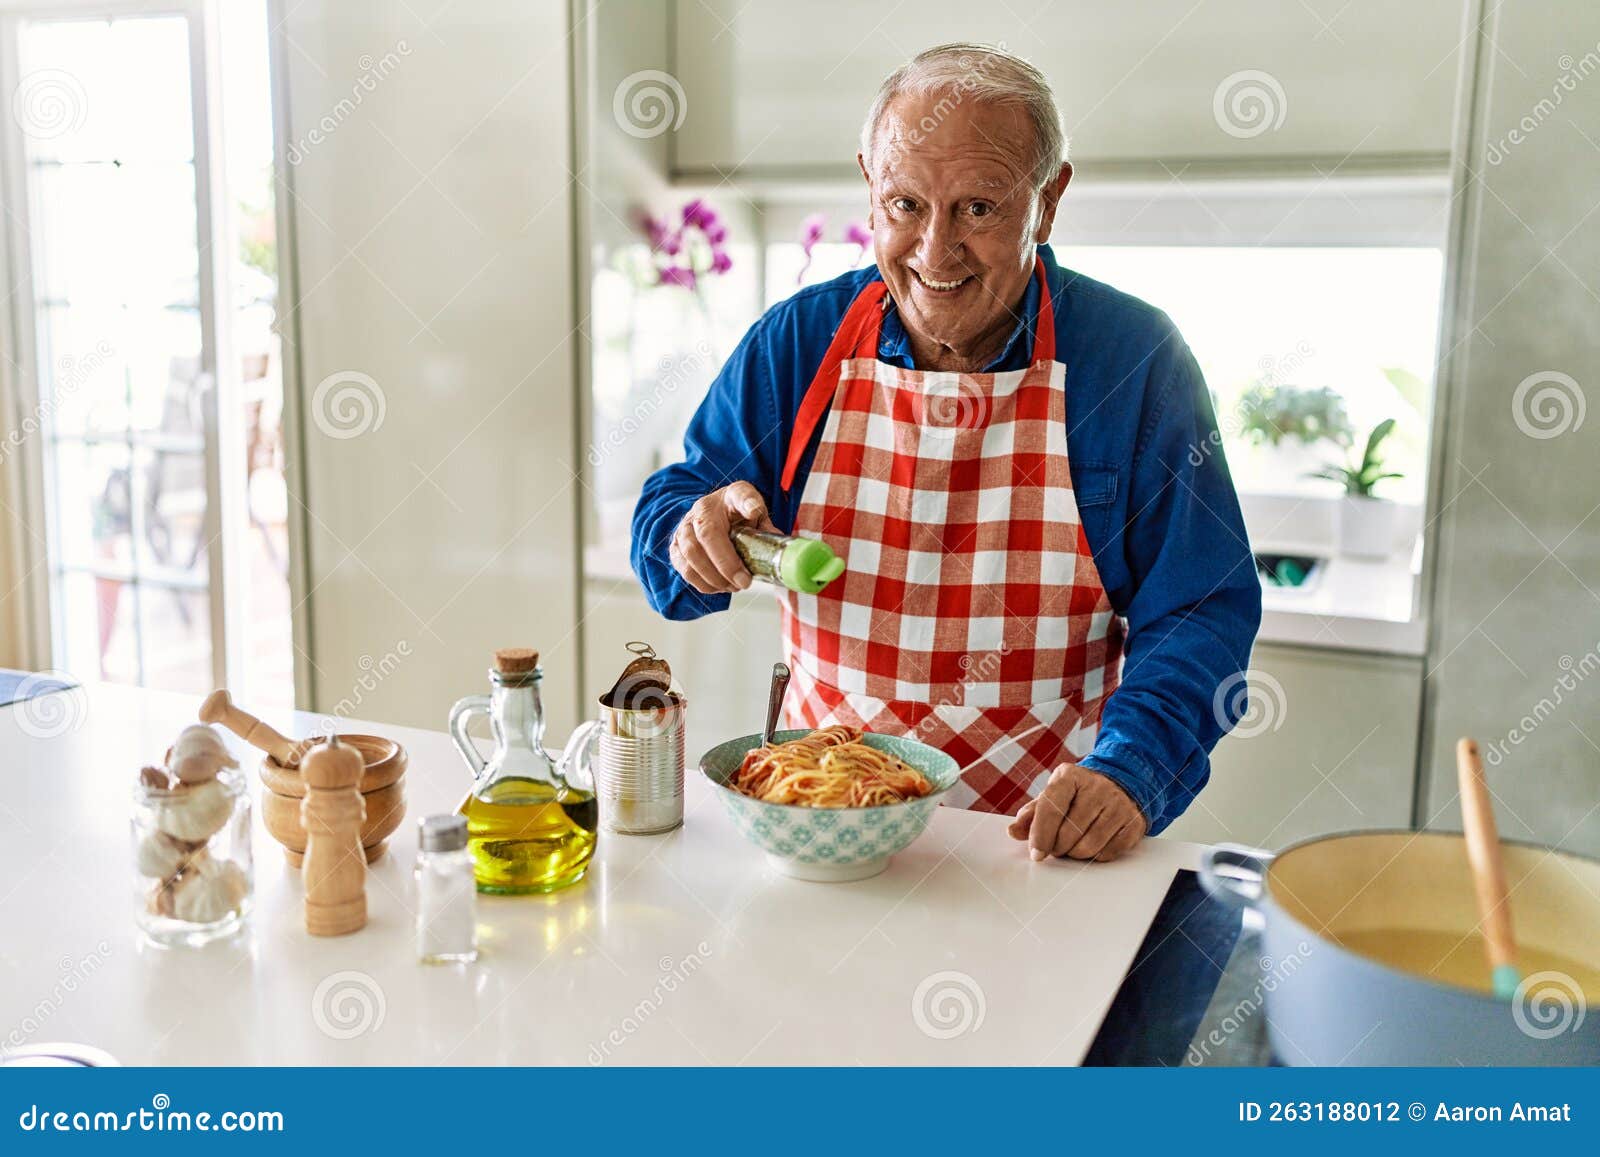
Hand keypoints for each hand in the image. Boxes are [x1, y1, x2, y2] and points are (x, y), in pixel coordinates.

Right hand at [669, 481, 778, 593]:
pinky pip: (683, 568)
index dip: (748, 503)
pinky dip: (702, 582)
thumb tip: (778, 548)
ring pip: (690, 555)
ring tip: (733, 587)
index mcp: (729, 496)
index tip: (754, 511)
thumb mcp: (757, 515)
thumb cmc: (738, 516)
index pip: (740, 495)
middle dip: (726, 564)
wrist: (715, 514)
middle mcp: (702, 509)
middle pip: (706, 535)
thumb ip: (766, 528)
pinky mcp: (676, 546)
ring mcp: (684, 527)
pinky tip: (719, 587)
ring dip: (713, 577)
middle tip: (744, 582)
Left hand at [1006, 763, 1146, 862]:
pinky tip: (1093, 844)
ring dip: (1076, 853)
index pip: (1051, 808)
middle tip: (1057, 846)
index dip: (1040, 835)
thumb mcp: (1053, 796)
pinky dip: (1096, 856)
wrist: (1120, 785)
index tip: (1036, 854)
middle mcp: (1097, 786)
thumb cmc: (1078, 795)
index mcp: (1069, 776)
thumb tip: (1012, 832)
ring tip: (1073, 845)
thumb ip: (1031, 814)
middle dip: (1058, 847)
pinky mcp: (1134, 822)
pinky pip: (1108, 853)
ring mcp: (1118, 804)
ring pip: (1089, 846)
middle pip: (1069, 832)